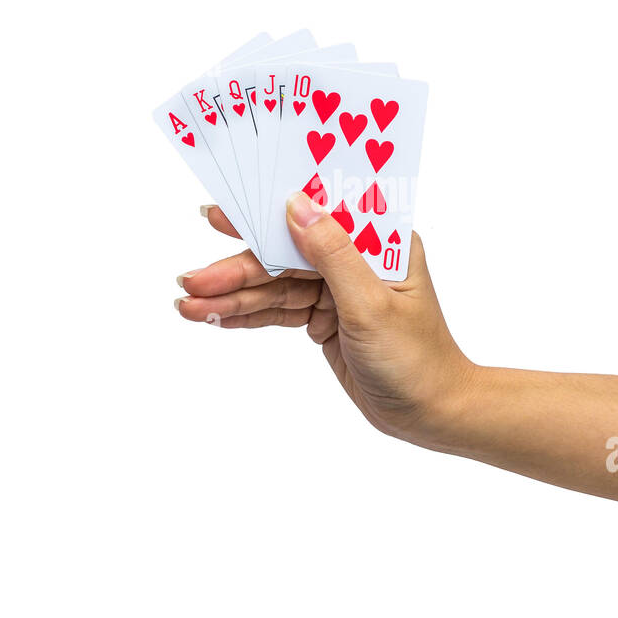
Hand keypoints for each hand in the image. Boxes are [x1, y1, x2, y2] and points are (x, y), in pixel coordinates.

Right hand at [175, 193, 474, 448]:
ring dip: (231, 295)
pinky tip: (211, 316)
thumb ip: (333, 254)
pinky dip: (246, 314)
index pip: (314, 215)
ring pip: (275, 285)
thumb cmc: (417, 360)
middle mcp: (356, 258)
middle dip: (236, 268)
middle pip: (285, 254)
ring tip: (186, 305)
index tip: (220, 213)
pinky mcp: (324, 318)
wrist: (432, 415)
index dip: (265, 212)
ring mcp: (337, 289)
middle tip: (190, 279)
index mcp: (379, 241)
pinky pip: (279, 310)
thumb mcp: (372, 305)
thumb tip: (298, 203)